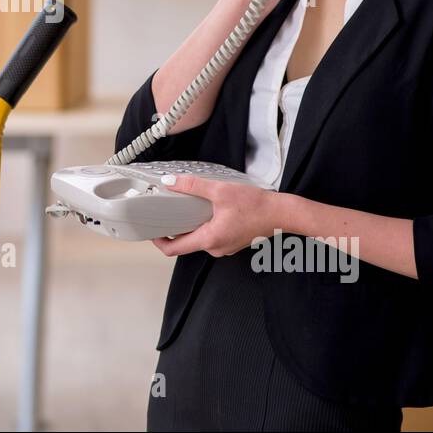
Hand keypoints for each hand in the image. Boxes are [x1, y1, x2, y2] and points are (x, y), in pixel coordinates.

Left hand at [150, 174, 279, 257]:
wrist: (281, 213)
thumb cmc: (256, 206)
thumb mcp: (220, 191)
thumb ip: (193, 187)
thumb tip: (171, 182)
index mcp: (209, 239)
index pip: (174, 249)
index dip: (158, 241)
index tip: (150, 231)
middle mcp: (215, 248)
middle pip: (185, 243)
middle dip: (175, 229)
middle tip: (166, 212)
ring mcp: (224, 247)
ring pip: (199, 238)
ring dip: (191, 225)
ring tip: (186, 208)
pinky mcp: (232, 241)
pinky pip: (211, 236)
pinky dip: (204, 225)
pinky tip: (207, 210)